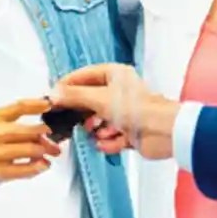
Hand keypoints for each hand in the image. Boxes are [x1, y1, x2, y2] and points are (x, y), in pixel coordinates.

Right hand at [0, 98, 61, 188]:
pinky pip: (24, 169)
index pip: (19, 107)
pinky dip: (38, 167)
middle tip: (55, 142)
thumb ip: (20, 119)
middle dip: (46, 137)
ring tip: (51, 153)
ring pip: (28, 150)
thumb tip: (48, 118)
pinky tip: (43, 165)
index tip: (50, 106)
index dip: (37, 105)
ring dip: (44, 152)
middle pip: (28, 131)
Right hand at [50, 63, 179, 159]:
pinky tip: (106, 143)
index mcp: (115, 75)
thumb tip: (53, 94)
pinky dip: (108, 141)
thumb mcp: (98, 99)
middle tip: (68, 119)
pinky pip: (111, 136)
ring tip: (94, 132)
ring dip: (96, 129)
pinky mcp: (130, 131)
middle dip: (81, 112)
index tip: (53, 97)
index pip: (84, 76)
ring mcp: (125, 112)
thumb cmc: (137, 109)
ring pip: (100, 120)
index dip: (67, 85)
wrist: (163, 132)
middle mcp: (120, 91)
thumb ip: (74, 96)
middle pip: (91, 100)